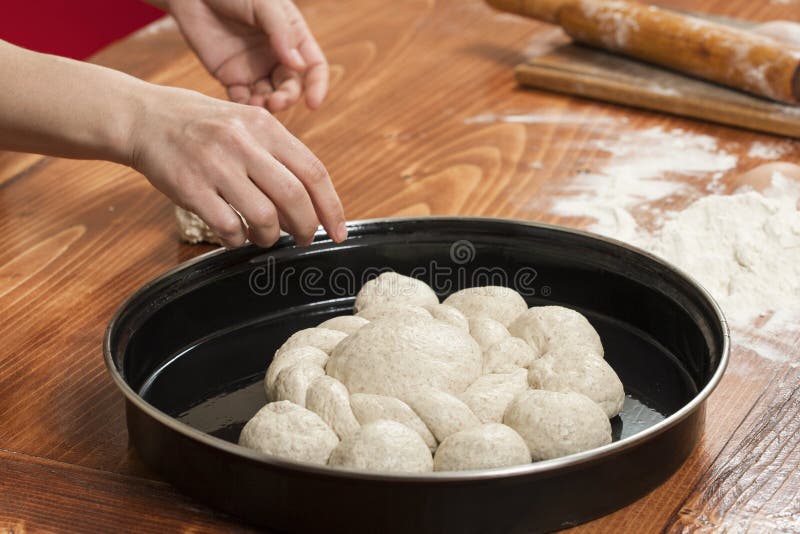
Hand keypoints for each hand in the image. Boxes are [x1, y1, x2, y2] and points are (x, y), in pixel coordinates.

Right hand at [130, 85, 346, 247]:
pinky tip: (236, 234)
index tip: (338, 231)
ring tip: (266, 236)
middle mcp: (243, 142)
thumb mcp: (247, 124)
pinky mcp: (190, 188)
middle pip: (294, 197)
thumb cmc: (203, 126)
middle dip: (307, 227)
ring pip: (264, 216)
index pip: (313, 171)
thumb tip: (310, 208)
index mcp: (264, 126)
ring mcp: (215, 165)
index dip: (332, 207)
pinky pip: (227, 227)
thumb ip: (279, 159)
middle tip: (304, 238)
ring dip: (271, 235)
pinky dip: (238, 239)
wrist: (144, 118)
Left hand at [167, 0, 327, 111]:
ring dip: (269, 106)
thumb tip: (299, 66)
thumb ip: (281, 33)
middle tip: (277, 101)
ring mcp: (255, 68)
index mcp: (292, 37)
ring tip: (260, 105)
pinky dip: (246, 107)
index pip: (314, 66)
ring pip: (270, 96)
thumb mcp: (264, 4)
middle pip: (292, 86)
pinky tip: (246, 105)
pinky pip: (243, 98)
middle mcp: (277, 56)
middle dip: (288, 98)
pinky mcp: (231, 77)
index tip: (313, 103)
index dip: (317, 86)